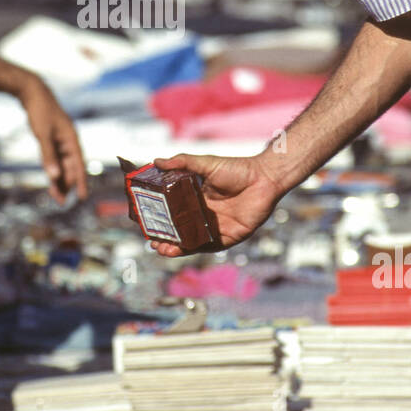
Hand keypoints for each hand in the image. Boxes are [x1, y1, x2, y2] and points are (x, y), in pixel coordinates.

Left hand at [21, 79, 88, 202]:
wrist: (32, 93)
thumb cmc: (40, 111)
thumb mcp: (43, 135)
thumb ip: (48, 156)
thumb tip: (54, 177)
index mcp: (71, 140)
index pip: (79, 165)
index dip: (81, 182)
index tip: (82, 197)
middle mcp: (69, 142)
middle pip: (70, 168)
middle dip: (67, 185)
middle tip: (61, 202)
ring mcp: (60, 141)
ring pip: (62, 165)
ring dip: (59, 180)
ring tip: (56, 197)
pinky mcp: (52, 140)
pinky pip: (55, 159)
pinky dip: (53, 170)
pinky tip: (51, 180)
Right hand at [148, 152, 280, 256]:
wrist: (264, 178)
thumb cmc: (237, 169)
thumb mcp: (206, 163)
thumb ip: (182, 162)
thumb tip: (156, 161)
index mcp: (196, 200)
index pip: (174, 213)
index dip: (161, 219)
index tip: (146, 222)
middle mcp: (204, 216)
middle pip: (180, 231)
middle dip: (165, 237)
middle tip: (152, 240)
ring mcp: (215, 227)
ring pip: (191, 242)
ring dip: (176, 247)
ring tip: (161, 248)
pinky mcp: (228, 237)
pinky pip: (209, 246)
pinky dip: (194, 249)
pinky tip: (181, 249)